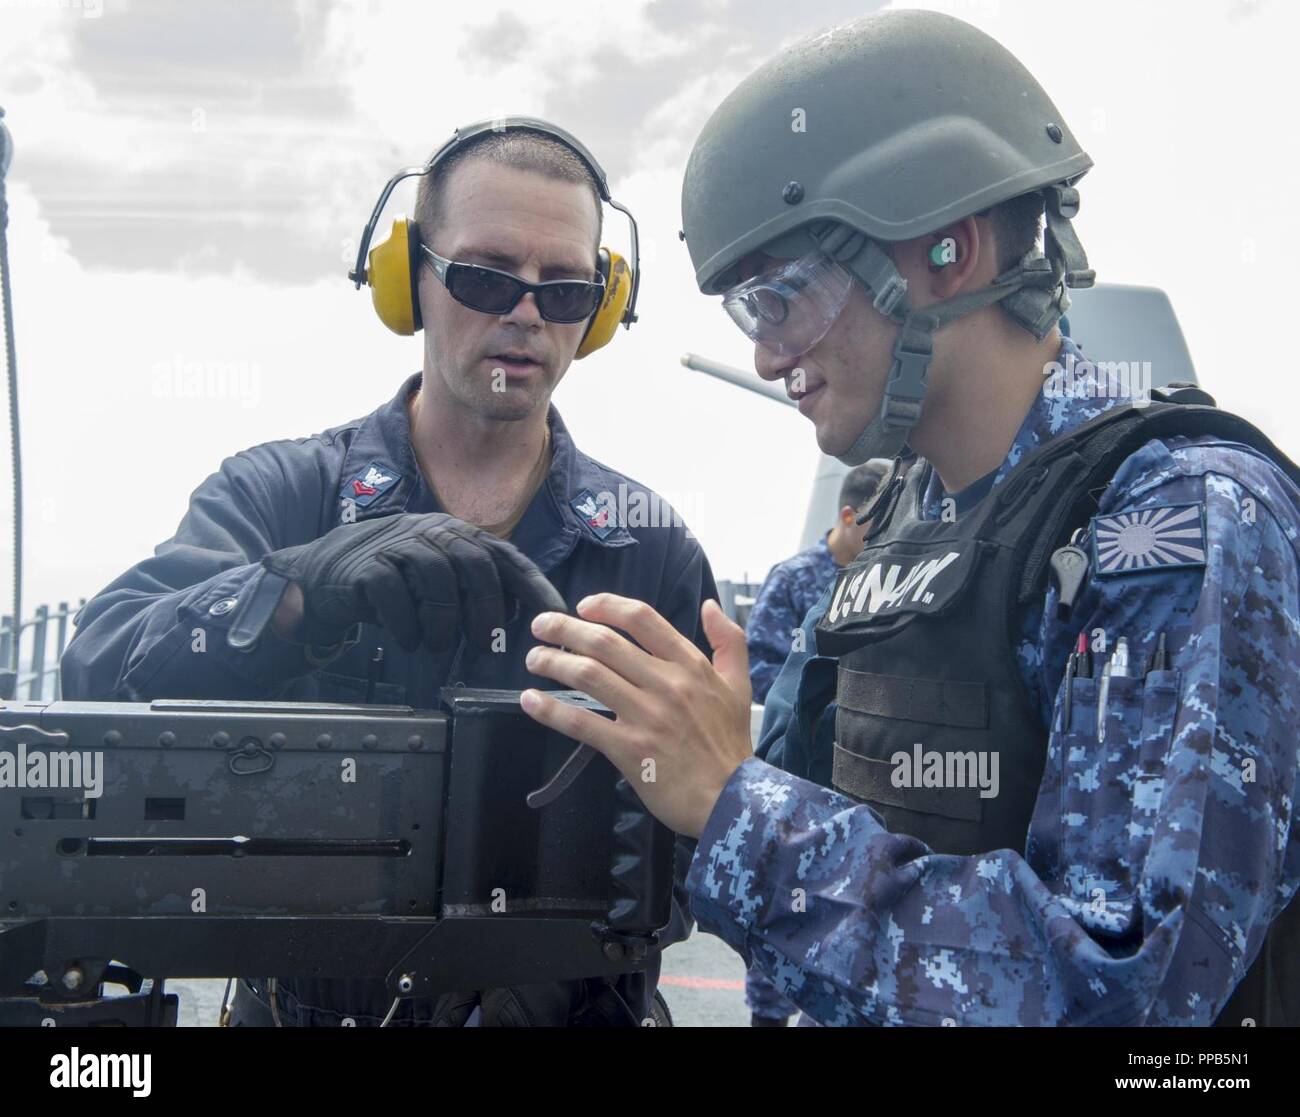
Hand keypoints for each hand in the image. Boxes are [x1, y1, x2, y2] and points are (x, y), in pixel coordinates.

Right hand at [262, 513, 566, 652]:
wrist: (322, 576)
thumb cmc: (391, 582)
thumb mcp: (438, 579)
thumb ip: (475, 588)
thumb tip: (518, 614)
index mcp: (456, 533)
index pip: (506, 556)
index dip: (535, 586)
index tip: (558, 617)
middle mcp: (430, 531)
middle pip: (474, 564)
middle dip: (486, 610)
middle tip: (484, 647)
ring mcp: (396, 544)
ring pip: (437, 578)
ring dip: (444, 622)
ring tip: (439, 649)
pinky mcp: (365, 567)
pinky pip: (394, 594)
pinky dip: (407, 624)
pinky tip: (410, 642)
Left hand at [519, 595, 752, 837]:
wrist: (732, 799)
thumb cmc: (731, 743)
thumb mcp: (740, 684)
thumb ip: (729, 640)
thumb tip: (709, 604)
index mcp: (690, 664)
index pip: (641, 618)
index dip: (606, 605)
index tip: (584, 606)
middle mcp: (666, 684)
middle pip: (604, 642)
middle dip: (564, 629)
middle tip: (542, 625)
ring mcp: (646, 716)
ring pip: (588, 676)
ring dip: (552, 663)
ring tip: (534, 659)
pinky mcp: (629, 749)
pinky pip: (581, 723)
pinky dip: (550, 710)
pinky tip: (531, 701)